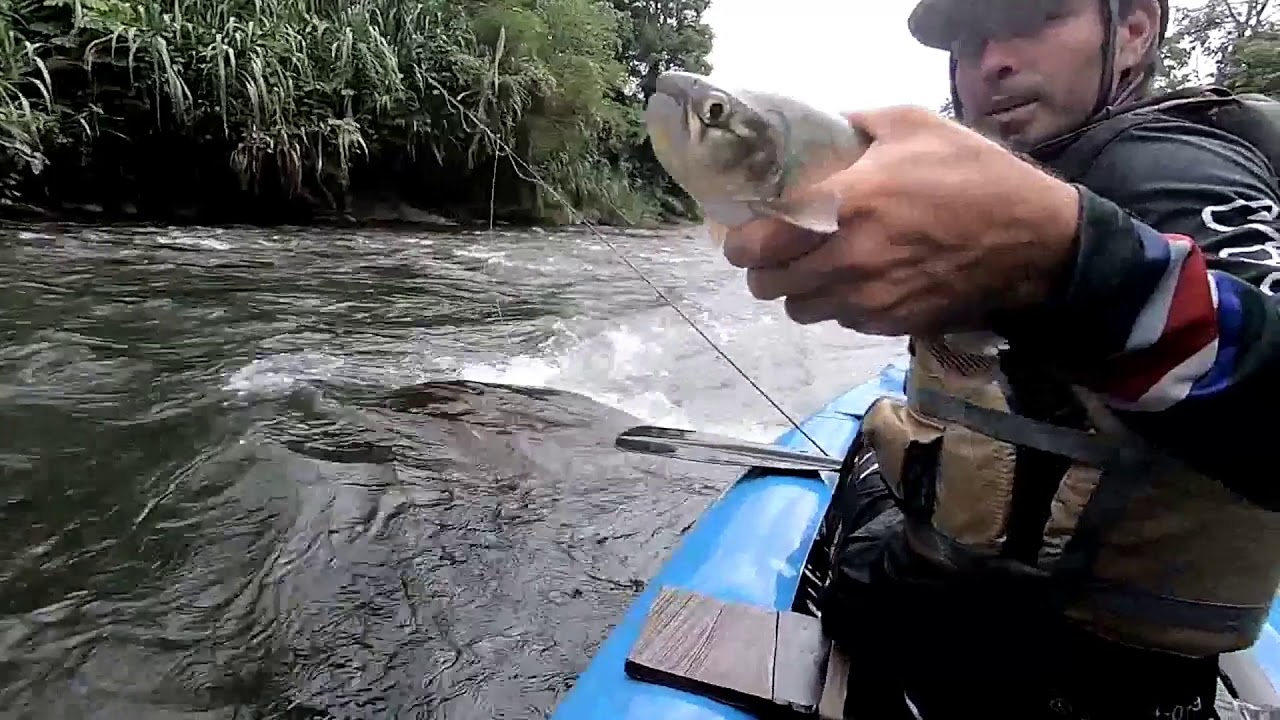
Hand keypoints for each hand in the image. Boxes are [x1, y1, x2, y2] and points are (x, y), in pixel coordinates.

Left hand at [721, 105, 1081, 335]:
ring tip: (813, 268)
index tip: (741, 234)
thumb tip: (821, 127)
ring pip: (799, 309)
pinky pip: (840, 320)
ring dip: (797, 291)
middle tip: (773, 251)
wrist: (1032, 239)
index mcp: (845, 204)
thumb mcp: (912, 125)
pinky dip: (837, 305)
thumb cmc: (974, 175)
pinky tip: (856, 280)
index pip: (758, 244)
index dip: (739, 243)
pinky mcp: (890, 322)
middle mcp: (847, 258)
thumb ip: (855, 124)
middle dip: (762, 269)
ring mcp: (868, 297)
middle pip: (767, 284)